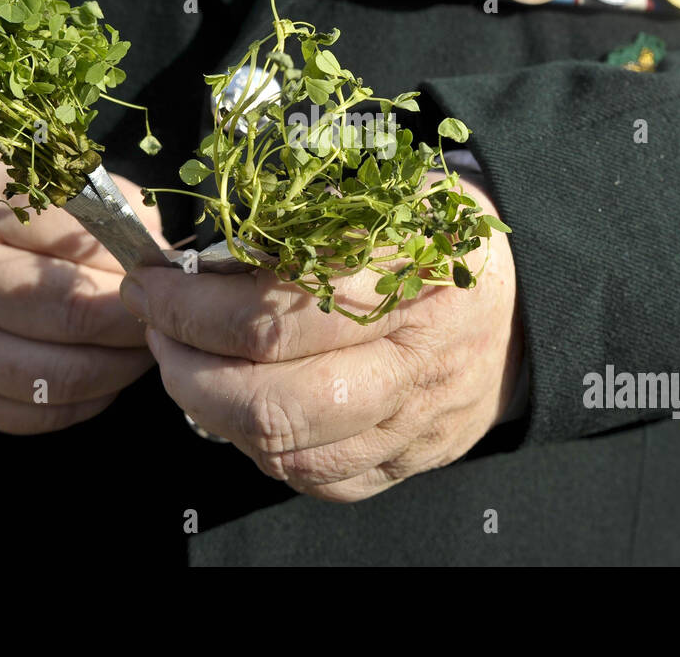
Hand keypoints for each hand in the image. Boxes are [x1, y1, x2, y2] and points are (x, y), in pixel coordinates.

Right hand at [0, 154, 162, 433]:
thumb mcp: (33, 179)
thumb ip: (103, 201)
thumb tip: (158, 250)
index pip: (84, 234)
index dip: (138, 255)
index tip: (163, 264)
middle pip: (76, 312)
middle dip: (138, 317)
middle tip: (165, 312)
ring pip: (64, 375)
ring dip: (123, 366)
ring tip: (144, 345)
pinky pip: (40, 414)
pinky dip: (90, 399)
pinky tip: (106, 373)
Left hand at [120, 175, 522, 500]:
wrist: (526, 305)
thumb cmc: (437, 237)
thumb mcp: (384, 196)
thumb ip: (302, 222)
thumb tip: (206, 261)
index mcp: (408, 279)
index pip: (274, 314)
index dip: (192, 307)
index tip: (153, 285)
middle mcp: (415, 361)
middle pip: (275, 401)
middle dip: (188, 370)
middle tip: (159, 333)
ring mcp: (414, 422)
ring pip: (291, 451)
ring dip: (212, 414)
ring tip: (189, 368)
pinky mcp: (411, 460)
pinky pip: (321, 482)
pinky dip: (264, 451)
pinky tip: (244, 409)